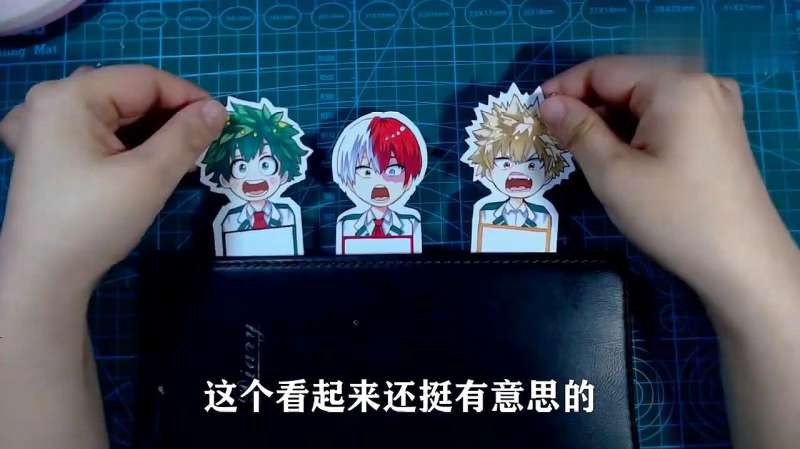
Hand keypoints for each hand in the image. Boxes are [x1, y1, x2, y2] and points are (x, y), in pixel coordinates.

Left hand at [0, 65, 225, 292]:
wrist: (45, 276)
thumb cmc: (95, 221)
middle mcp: (51, 101)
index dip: (189, 98)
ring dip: (150, 132)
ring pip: (113, 114)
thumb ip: (187, 136)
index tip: (223, 124)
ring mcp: (42, 127)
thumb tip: (219, 110)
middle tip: (203, 146)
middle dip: (169, 118)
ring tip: (179, 158)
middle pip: (127, 94)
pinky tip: (141, 163)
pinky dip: (124, 143)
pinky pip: (94, 132)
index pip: (145, 80)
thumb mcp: (149, 176)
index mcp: (70, 96)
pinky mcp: (45, 153)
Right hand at [540, 56, 797, 311]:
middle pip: (627, 80)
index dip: (564, 89)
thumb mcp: (614, 174)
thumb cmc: (673, 217)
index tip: (532, 114)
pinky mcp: (719, 129)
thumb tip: (548, 103)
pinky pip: (666, 114)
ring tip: (579, 149)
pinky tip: (618, 154)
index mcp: (676, 85)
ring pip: (645, 99)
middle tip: (552, 136)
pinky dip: (636, 128)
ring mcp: (715, 106)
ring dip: (610, 119)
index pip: (605, 70)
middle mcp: (701, 83)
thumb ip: (578, 131)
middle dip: (587, 105)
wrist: (742, 263)